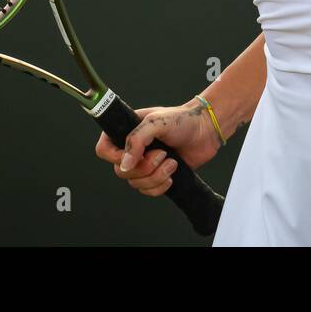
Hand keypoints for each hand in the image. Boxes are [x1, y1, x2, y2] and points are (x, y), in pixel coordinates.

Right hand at [94, 100, 222, 197]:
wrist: (206, 130)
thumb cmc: (182, 119)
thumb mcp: (156, 122)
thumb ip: (136, 140)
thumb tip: (124, 164)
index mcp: (127, 131)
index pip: (104, 150)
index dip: (114, 157)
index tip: (132, 156)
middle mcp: (133, 149)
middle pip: (121, 172)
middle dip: (144, 167)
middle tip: (162, 154)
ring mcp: (145, 163)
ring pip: (136, 184)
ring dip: (155, 176)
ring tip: (171, 162)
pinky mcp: (157, 175)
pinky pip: (148, 191)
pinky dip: (160, 186)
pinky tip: (172, 174)